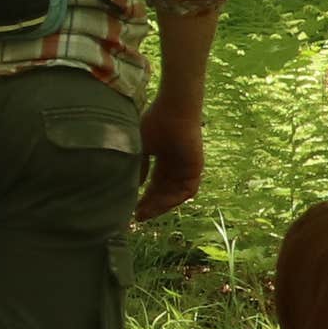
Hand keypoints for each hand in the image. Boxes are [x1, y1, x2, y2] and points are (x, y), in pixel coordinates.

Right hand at [136, 100, 203, 220]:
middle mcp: (175, 166)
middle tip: (137, 216)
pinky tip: (160, 205)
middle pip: (163, 191)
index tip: (132, 207)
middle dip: (150, 205)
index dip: (143, 196)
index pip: (153, 183)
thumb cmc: (154, 122)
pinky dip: (174, 199)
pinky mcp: (195, 169)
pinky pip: (187, 191)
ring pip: (174, 194)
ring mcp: (186, 168)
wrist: (174, 112)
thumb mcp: (140, 147)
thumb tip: (132, 185)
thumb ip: (137, 165)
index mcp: (162, 158)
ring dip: (160, 205)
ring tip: (145, 213)